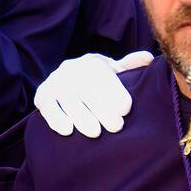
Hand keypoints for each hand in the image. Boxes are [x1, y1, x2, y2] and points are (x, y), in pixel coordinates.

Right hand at [34, 51, 152, 137]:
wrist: (65, 83)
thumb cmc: (96, 82)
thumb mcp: (113, 72)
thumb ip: (129, 66)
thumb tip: (148, 58)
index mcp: (91, 63)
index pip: (103, 76)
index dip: (114, 92)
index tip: (125, 110)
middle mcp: (71, 69)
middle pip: (86, 89)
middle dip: (101, 108)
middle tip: (116, 126)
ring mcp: (55, 82)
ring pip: (68, 99)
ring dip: (81, 116)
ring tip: (94, 132)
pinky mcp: (42, 95)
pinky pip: (48, 106)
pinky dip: (56, 118)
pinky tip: (68, 130)